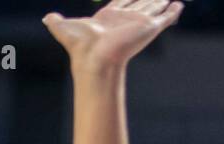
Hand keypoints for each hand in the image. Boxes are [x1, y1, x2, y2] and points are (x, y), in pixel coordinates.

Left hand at [43, 0, 182, 70]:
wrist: (94, 58)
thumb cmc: (80, 45)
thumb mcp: (63, 28)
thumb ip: (56, 22)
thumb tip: (46, 19)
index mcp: (109, 17)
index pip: (122, 2)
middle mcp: (125, 19)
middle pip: (140, 4)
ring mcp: (138, 23)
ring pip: (153, 7)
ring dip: (161, 2)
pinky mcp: (149, 28)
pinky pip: (165, 17)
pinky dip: (172, 12)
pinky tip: (177, 5)